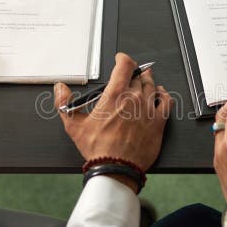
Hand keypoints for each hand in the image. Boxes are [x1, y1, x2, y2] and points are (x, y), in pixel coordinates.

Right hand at [55, 53, 173, 171]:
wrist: (116, 168)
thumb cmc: (98, 148)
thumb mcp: (74, 125)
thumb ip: (65, 103)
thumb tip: (60, 88)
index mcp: (115, 95)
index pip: (125, 66)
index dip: (123, 58)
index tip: (121, 59)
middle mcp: (134, 98)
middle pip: (138, 76)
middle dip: (133, 73)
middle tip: (129, 75)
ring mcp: (149, 109)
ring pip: (151, 85)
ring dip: (147, 80)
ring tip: (144, 80)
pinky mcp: (158, 121)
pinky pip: (166, 101)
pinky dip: (163, 94)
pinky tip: (160, 93)